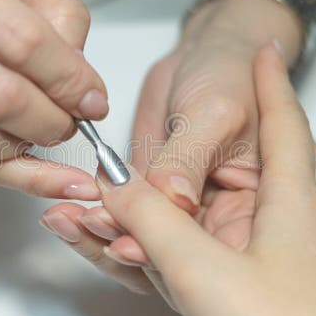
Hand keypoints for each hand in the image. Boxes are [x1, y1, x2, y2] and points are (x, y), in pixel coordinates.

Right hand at [0, 0, 106, 199]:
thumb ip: (59, 11)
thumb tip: (83, 85)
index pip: (22, 41)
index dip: (69, 80)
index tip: (94, 98)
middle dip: (55, 120)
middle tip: (75, 119)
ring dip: (31, 149)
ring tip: (50, 132)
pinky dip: (13, 175)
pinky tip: (48, 177)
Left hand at [40, 0, 300, 295]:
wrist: (205, 55)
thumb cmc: (230, 77)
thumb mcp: (216, 113)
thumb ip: (190, 158)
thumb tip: (174, 200)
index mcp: (251, 213)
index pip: (211, 251)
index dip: (169, 255)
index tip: (129, 244)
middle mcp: (214, 223)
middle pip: (170, 259)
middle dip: (125, 247)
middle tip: (89, 226)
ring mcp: (175, 215)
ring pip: (138, 246)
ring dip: (99, 240)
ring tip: (65, 221)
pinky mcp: (144, 202)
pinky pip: (117, 221)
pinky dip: (90, 221)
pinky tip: (63, 214)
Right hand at [92, 46, 315, 315]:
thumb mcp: (203, 269)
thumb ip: (150, 222)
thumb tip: (111, 188)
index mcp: (294, 202)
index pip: (284, 122)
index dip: (271, 84)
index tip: (267, 52)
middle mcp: (295, 227)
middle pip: (252, 170)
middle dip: (205, 153)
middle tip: (175, 138)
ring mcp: (281, 267)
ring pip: (216, 223)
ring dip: (158, 219)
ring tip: (89, 214)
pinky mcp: (266, 303)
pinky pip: (210, 262)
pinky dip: (168, 255)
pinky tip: (124, 256)